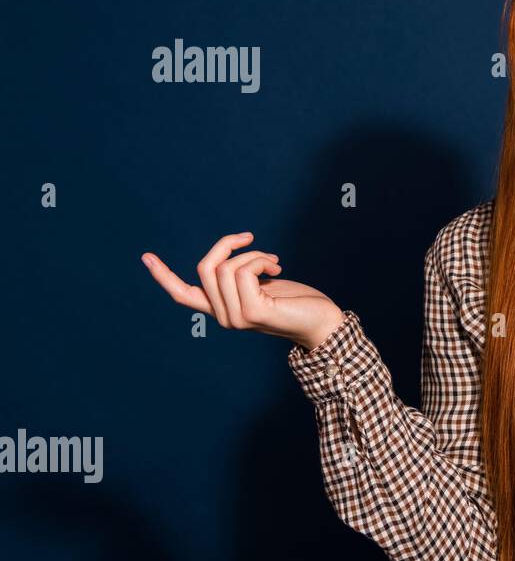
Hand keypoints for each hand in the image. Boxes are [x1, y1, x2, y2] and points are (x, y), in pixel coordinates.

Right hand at [140, 231, 345, 349]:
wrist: (323, 321)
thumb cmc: (297, 300)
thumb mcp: (262, 283)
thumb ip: (241, 275)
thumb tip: (232, 254)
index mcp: (223, 309)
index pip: (184, 295)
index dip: (164, 275)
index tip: (146, 256)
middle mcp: (224, 318)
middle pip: (205, 267)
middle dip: (227, 244)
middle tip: (251, 238)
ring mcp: (236, 318)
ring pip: (226, 266)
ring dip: (253, 253)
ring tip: (274, 261)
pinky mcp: (252, 312)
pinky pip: (244, 270)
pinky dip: (261, 259)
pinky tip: (277, 267)